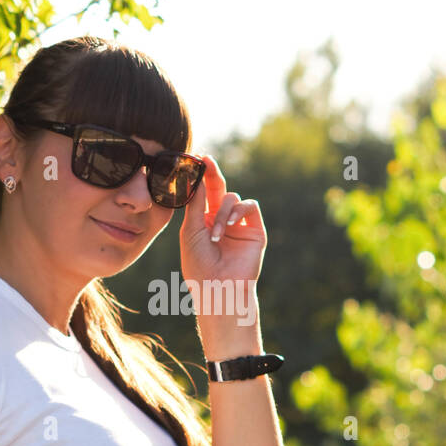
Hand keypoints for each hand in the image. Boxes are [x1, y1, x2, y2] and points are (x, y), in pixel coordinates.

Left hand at [179, 154, 266, 295]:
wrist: (218, 287)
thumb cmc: (198, 264)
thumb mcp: (191, 231)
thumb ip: (196, 205)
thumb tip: (199, 177)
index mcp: (204, 220)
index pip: (203, 193)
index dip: (200, 176)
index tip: (194, 158)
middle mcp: (222, 219)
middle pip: (219, 188)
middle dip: (213, 173)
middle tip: (206, 160)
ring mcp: (239, 223)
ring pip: (233, 198)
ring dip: (222, 213)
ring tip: (215, 235)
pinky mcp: (255, 229)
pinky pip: (250, 206)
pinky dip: (237, 211)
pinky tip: (228, 226)